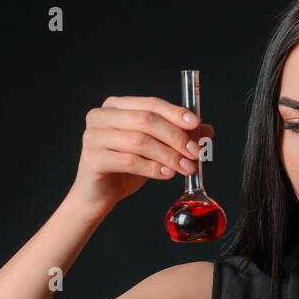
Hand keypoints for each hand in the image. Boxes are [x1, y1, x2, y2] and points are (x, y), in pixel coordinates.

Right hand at [67, 96, 214, 218]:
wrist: (98, 194)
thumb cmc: (125, 168)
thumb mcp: (155, 148)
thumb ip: (176, 135)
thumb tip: (206, 129)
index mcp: (115, 106)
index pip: (150, 103)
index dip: (175, 113)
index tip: (196, 125)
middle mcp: (101, 116)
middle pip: (146, 121)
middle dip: (175, 137)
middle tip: (194, 152)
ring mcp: (94, 136)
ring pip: (140, 142)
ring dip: (168, 155)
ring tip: (185, 167)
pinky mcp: (93, 159)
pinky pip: (129, 161)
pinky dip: (152, 168)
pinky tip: (166, 174)